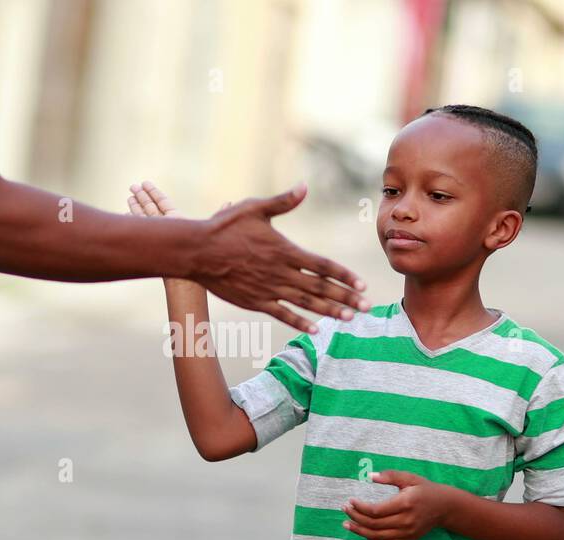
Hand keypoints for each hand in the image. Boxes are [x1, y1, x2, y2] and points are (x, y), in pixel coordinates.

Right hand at [131, 181, 368, 333]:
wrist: (197, 251)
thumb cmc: (225, 227)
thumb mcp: (255, 209)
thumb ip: (283, 202)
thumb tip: (304, 187)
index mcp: (284, 250)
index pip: (322, 265)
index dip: (343, 275)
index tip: (361, 284)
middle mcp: (281, 272)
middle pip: (320, 287)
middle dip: (345, 297)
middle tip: (367, 307)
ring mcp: (268, 289)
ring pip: (305, 303)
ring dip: (329, 311)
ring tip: (350, 318)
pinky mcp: (255, 301)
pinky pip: (282, 313)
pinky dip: (300, 322)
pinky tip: (315, 329)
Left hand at [341, 470, 464, 539]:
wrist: (445, 507)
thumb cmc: (425, 489)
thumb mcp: (409, 478)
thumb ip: (390, 476)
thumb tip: (370, 476)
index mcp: (405, 504)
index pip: (375, 511)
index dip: (359, 507)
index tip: (350, 501)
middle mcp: (406, 521)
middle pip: (373, 524)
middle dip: (356, 517)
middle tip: (345, 509)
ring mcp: (407, 533)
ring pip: (377, 536)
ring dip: (359, 531)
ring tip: (347, 524)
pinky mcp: (408, 539)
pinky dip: (371, 539)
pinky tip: (362, 532)